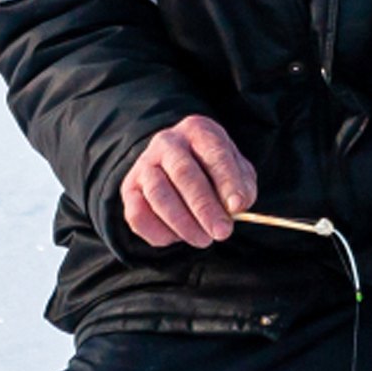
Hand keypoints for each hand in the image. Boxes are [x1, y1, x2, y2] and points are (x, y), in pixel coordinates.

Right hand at [121, 114, 258, 247]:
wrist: (176, 168)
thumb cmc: (213, 171)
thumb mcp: (236, 171)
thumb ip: (241, 186)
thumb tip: (236, 206)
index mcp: (198, 131)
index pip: (213, 153)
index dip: (226, 181)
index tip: (236, 206)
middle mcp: (167, 142)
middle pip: (183, 173)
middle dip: (203, 206)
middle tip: (222, 232)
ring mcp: (144, 164)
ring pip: (158, 193)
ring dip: (183, 222)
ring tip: (204, 239)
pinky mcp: (129, 189)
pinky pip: (137, 214)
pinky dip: (158, 231)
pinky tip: (176, 237)